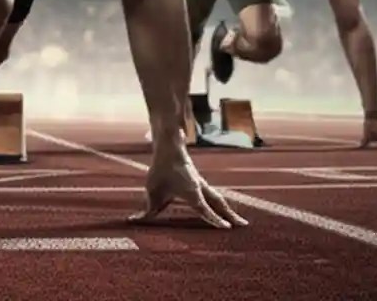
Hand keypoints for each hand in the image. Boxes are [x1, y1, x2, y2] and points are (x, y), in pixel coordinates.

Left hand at [130, 143, 247, 228]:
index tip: (226, 228)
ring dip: (226, 208)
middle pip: (219, 203)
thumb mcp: (152, 191)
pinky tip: (219, 205)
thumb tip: (133, 221)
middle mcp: (200, 188)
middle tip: (242, 225)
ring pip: (217, 198)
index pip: (205, 209)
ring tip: (235, 219)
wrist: (168, 147)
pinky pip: (212, 193)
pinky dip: (218, 202)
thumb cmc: (160, 170)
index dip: (215, 220)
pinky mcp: (198, 180)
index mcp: (192, 193)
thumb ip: (147, 209)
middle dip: (230, 215)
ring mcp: (201, 183)